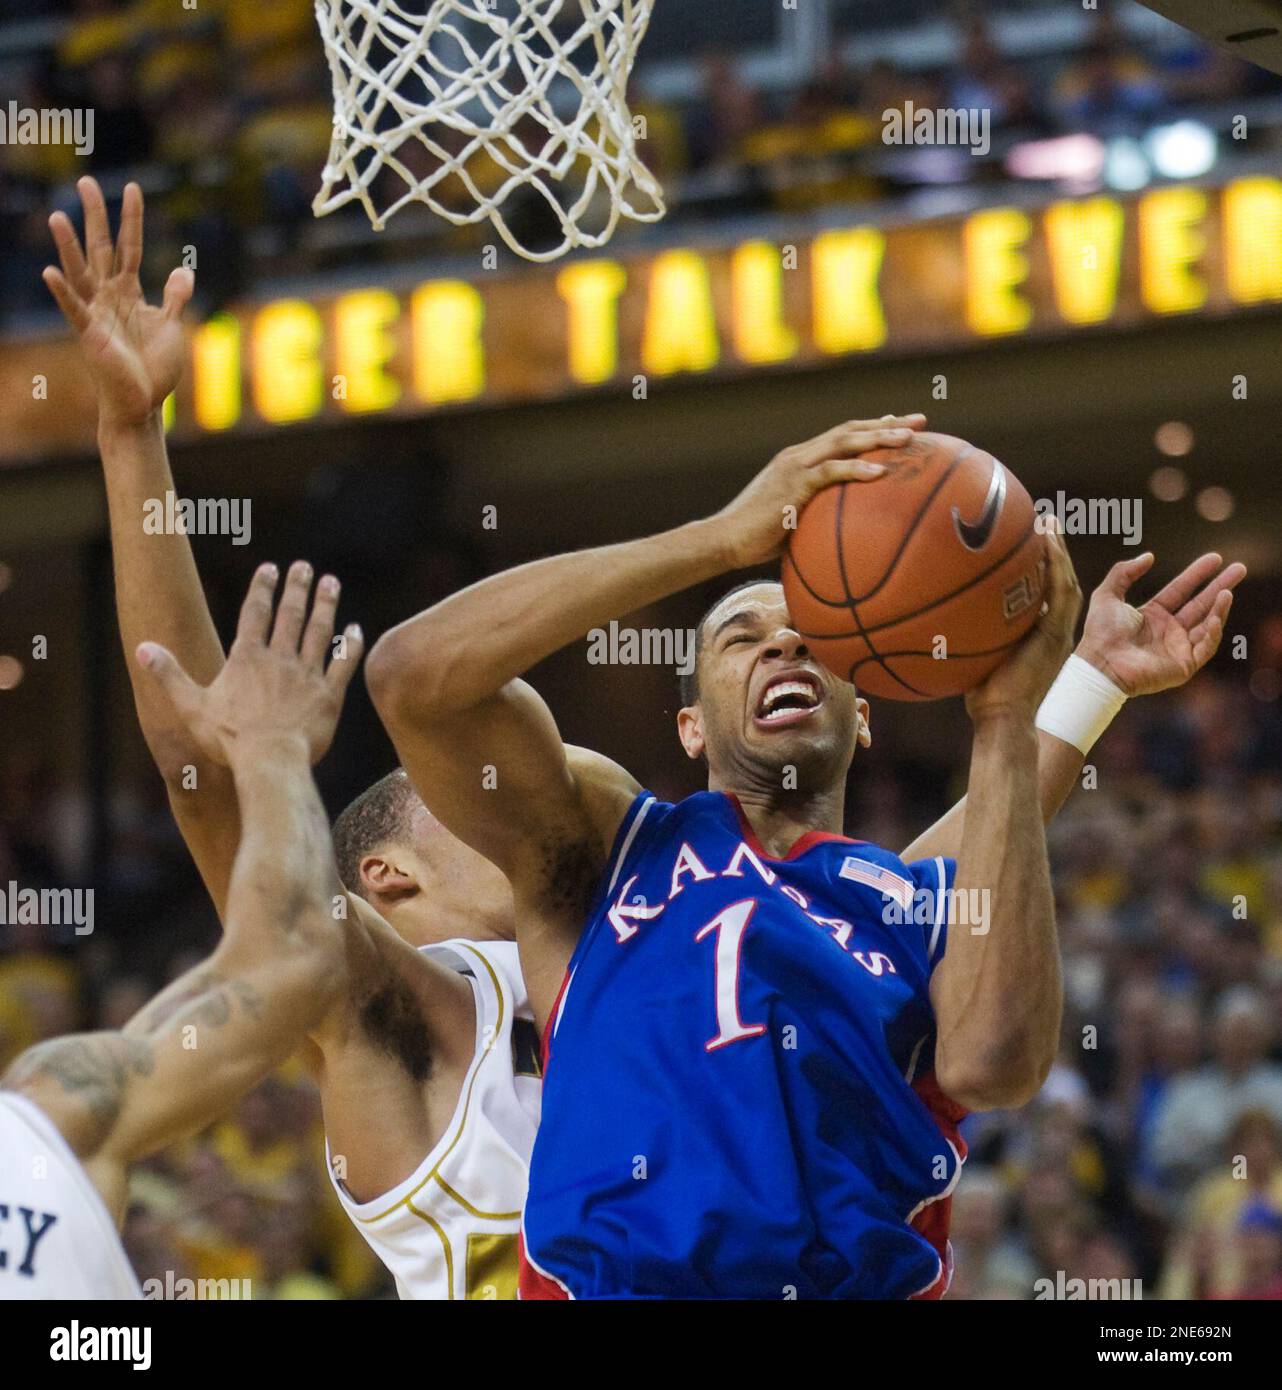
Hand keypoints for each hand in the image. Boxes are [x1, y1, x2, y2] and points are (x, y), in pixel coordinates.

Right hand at [42, 177, 192, 428]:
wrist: (143, 404)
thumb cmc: (154, 368)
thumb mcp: (172, 326)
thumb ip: (175, 298)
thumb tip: (183, 269)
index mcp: (128, 292)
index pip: (129, 247)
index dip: (132, 219)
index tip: (133, 188)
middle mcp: (108, 297)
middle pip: (101, 249)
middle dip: (95, 217)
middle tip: (86, 182)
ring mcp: (96, 314)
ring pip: (81, 273)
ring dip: (69, 246)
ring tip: (58, 216)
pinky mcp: (90, 335)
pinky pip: (74, 310)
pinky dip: (63, 293)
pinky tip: (50, 273)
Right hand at [135, 562, 364, 767]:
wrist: (270, 761)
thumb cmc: (229, 739)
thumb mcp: (191, 706)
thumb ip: (169, 675)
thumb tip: (142, 648)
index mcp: (247, 658)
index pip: (255, 613)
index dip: (263, 588)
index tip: (270, 568)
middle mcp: (280, 659)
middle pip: (290, 614)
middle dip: (297, 587)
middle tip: (303, 566)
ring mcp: (307, 674)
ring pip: (319, 631)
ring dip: (325, 604)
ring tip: (331, 582)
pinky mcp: (329, 694)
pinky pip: (344, 663)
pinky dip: (351, 644)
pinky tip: (355, 629)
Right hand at [715, 413, 927, 567]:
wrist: (723, 540)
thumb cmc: (755, 541)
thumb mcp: (792, 525)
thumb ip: (816, 522)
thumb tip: (844, 542)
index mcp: (799, 461)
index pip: (841, 437)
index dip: (871, 428)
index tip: (901, 424)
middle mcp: (798, 456)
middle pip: (849, 430)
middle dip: (886, 424)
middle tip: (920, 422)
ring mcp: (794, 467)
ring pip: (843, 442)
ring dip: (878, 437)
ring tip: (908, 438)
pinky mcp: (791, 484)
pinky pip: (829, 472)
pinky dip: (856, 470)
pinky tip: (881, 473)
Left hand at [965, 525, 1080, 723]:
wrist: (1002, 718)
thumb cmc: (982, 696)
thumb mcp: (974, 655)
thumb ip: (967, 632)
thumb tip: (932, 612)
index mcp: (1037, 635)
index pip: (1043, 592)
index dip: (1040, 566)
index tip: (1028, 541)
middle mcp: (1051, 630)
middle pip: (1057, 580)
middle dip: (1053, 550)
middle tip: (1044, 522)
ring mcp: (1057, 632)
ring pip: (1064, 581)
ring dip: (1059, 551)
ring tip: (1049, 523)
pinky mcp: (1056, 635)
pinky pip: (1062, 593)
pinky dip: (1057, 566)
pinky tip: (1049, 543)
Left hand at [1074, 551, 1244, 695]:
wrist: (1102, 664)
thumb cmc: (1101, 633)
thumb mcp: (1107, 594)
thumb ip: (1124, 572)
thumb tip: (1149, 556)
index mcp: (1152, 615)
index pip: (1181, 590)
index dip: (1197, 574)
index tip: (1214, 559)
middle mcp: (1167, 631)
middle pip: (1200, 604)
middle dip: (1220, 586)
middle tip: (1239, 568)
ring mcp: (1177, 648)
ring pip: (1207, 625)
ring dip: (1219, 608)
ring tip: (1228, 592)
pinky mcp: (1183, 666)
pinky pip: (1205, 647)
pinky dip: (1213, 632)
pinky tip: (1215, 616)